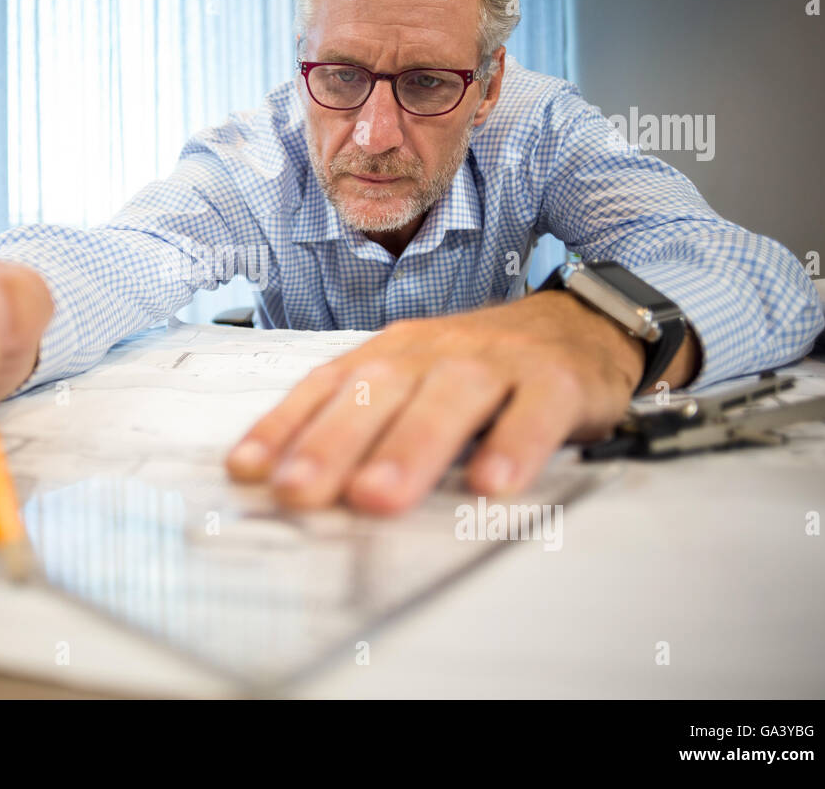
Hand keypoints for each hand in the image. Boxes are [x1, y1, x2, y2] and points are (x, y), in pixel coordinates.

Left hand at [225, 291, 695, 513]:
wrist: (577, 325)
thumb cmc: (477, 366)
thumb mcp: (411, 382)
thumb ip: (360, 422)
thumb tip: (287, 479)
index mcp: (390, 354)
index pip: (327, 386)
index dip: (284, 425)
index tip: (247, 468)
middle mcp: (433, 352)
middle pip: (377, 392)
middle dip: (332, 442)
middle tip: (299, 491)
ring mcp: (495, 362)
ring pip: (448, 400)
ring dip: (408, 449)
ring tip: (375, 498)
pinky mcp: (554, 382)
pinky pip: (533, 412)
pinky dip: (513, 445)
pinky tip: (491, 484)